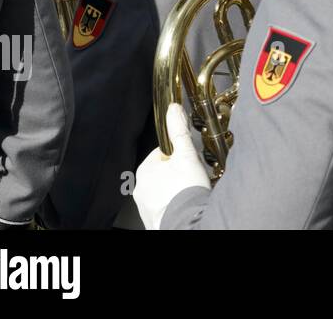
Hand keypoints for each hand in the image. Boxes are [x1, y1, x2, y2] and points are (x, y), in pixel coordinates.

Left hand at [133, 102, 210, 229]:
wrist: (185, 222)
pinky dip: (173, 204)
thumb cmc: (185, 190)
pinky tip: (184, 204)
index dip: (179, 154)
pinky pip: (163, 206)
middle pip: (162, 172)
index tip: (189, 160)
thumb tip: (173, 110)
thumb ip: (178, 131)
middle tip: (191, 176)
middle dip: (177, 172)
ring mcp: (144, 204)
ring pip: (163, 189)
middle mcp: (140, 187)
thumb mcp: (186, 154)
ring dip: (174, 189)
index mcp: (145, 168)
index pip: (162, 153)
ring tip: (189, 191)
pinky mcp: (151, 218)